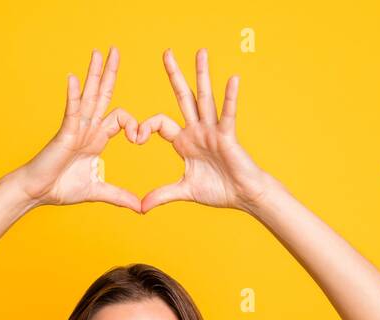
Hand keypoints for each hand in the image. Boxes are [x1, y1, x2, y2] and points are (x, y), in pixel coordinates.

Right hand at [11, 47, 141, 212]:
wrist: (37, 192)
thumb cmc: (61, 188)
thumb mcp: (98, 191)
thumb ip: (120, 196)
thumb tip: (141, 208)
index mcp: (97, 139)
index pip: (120, 119)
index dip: (134, 125)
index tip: (138, 140)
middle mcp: (87, 128)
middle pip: (103, 95)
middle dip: (110, 73)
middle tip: (115, 50)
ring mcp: (76, 128)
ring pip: (89, 96)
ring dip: (94, 74)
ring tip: (99, 53)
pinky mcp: (64, 132)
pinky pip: (72, 110)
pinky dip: (74, 95)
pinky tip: (75, 78)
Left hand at [136, 48, 276, 214]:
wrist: (242, 195)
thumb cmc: (218, 190)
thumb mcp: (184, 191)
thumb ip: (162, 194)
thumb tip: (141, 208)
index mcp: (183, 141)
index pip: (159, 123)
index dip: (145, 127)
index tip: (137, 138)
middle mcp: (197, 130)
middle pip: (183, 97)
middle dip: (175, 76)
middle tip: (166, 52)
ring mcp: (212, 130)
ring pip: (204, 98)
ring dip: (202, 75)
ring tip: (200, 52)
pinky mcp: (228, 135)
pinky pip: (228, 114)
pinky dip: (230, 97)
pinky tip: (232, 79)